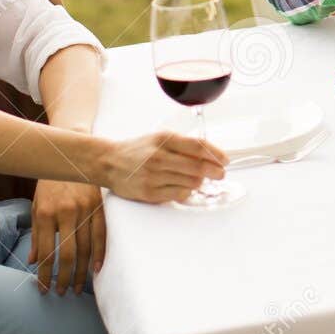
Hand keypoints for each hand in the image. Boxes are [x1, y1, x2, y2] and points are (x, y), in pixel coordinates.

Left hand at [29, 179, 105, 294]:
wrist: (70, 155)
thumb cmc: (50, 183)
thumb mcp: (37, 205)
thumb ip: (36, 234)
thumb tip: (34, 261)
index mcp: (46, 213)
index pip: (46, 252)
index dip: (45, 274)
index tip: (44, 289)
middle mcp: (66, 213)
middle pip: (67, 254)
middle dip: (64, 278)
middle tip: (62, 292)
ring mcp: (85, 209)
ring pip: (85, 248)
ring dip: (82, 272)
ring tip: (78, 287)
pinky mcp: (99, 206)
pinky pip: (101, 234)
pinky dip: (99, 253)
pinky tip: (96, 269)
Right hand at [102, 131, 228, 204]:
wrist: (109, 162)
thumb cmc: (138, 150)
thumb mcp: (159, 138)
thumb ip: (183, 145)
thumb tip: (210, 156)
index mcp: (164, 139)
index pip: (197, 147)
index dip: (215, 154)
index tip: (225, 160)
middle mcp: (159, 157)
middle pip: (197, 167)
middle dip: (214, 171)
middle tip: (220, 174)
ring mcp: (154, 176)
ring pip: (191, 183)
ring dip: (200, 182)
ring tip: (199, 180)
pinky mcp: (150, 192)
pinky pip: (179, 195)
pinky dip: (187, 191)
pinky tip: (185, 187)